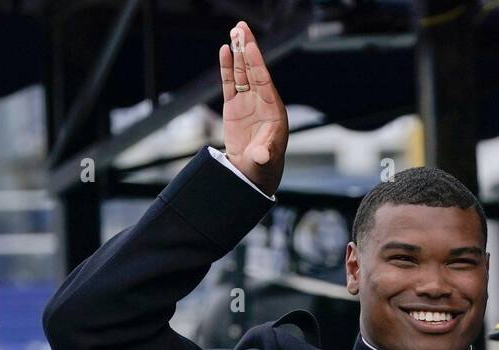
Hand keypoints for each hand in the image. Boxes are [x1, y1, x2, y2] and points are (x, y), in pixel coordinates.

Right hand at [218, 20, 287, 194]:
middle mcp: (262, 102)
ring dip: (238, 53)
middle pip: (254, 70)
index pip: (264, 81)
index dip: (257, 63)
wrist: (251, 173)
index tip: (250, 45)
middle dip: (248, 49)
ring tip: (235, 31)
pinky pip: (230, 82)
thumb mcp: (264, 161)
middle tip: (242, 27)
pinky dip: (227, 67)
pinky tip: (225, 50)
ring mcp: (248, 102)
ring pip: (242, 72)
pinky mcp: (234, 106)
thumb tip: (260, 155)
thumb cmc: (263, 167)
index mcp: (273, 110)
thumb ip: (263, 155)